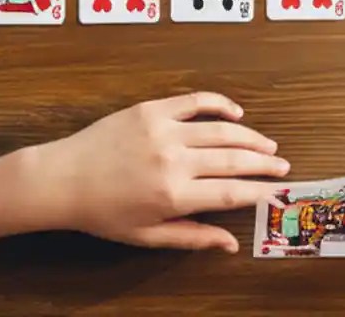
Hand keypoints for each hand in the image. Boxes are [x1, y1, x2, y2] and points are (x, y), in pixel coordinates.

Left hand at [0, 92, 288, 252]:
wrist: (62, 179)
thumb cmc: (103, 213)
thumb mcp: (148, 235)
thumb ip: (192, 237)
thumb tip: (230, 243)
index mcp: (175, 195)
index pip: (231, 192)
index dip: (259, 192)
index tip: (276, 191)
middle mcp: (174, 160)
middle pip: (234, 159)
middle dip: (264, 164)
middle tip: (282, 166)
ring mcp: (164, 130)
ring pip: (222, 130)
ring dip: (250, 137)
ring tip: (267, 145)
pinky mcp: (151, 109)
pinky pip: (195, 101)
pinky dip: (220, 105)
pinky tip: (236, 113)